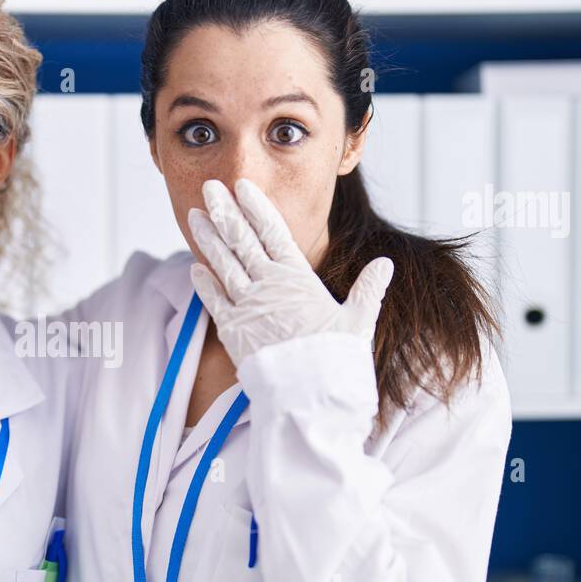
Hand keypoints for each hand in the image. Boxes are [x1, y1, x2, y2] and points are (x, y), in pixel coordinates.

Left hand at [188, 178, 392, 366]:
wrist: (310, 394)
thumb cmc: (336, 360)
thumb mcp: (358, 320)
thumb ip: (368, 289)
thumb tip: (386, 264)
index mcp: (298, 278)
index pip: (273, 232)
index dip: (256, 207)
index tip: (242, 187)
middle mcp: (268, 286)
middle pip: (241, 240)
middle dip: (224, 211)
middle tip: (209, 187)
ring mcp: (247, 306)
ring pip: (222, 264)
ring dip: (208, 238)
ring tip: (195, 215)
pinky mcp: (232, 330)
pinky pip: (213, 300)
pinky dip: (203, 282)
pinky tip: (194, 266)